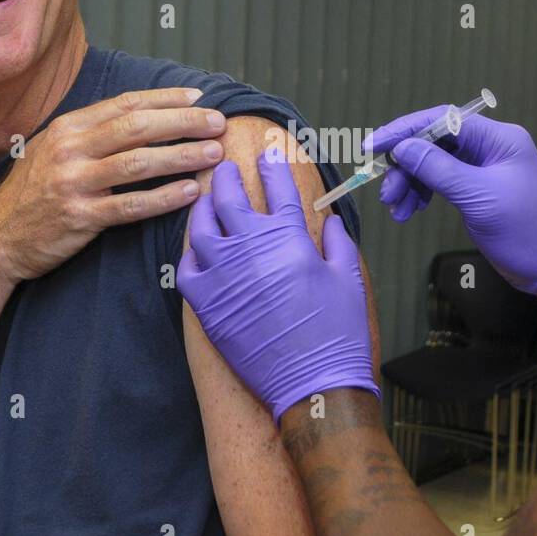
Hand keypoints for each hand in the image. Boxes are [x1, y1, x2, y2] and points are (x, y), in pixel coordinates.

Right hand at [0, 88, 227, 281]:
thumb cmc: (32, 195)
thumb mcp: (51, 151)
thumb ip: (90, 134)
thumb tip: (140, 117)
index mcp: (67, 128)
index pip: (125, 104)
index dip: (166, 99)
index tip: (199, 98)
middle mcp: (70, 150)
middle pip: (138, 126)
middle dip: (183, 122)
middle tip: (217, 122)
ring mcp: (74, 183)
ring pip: (139, 162)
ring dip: (182, 156)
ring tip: (214, 153)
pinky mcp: (80, 217)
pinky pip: (131, 205)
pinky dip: (163, 197)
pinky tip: (189, 192)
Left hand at [177, 152, 378, 424]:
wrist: (312, 382)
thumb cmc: (337, 332)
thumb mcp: (349, 278)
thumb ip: (337, 242)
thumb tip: (330, 220)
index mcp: (289, 237)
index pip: (278, 188)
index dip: (272, 166)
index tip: (267, 152)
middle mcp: (251, 249)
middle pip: (230, 198)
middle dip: (228, 177)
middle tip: (226, 167)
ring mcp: (224, 276)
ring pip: (201, 228)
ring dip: (203, 209)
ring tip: (206, 201)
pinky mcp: (207, 304)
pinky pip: (187, 269)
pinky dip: (189, 255)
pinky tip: (196, 251)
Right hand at [365, 108, 536, 294]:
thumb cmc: (523, 230)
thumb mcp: (478, 198)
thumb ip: (438, 169)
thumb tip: (402, 147)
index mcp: (499, 139)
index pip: (443, 120)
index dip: (405, 129)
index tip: (373, 145)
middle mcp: (489, 146)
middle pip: (434, 142)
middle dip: (406, 165)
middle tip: (387, 193)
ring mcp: (481, 166)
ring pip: (432, 162)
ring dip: (409, 183)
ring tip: (396, 209)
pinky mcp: (474, 186)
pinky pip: (438, 180)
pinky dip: (420, 193)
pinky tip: (409, 211)